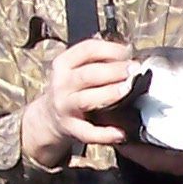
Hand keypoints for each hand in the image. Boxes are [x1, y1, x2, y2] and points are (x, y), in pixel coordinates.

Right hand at [19, 37, 137, 171]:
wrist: (48, 117)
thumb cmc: (71, 88)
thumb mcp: (75, 68)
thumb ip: (98, 61)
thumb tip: (128, 57)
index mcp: (64, 63)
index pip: (86, 50)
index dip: (109, 49)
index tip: (127, 53)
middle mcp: (62, 84)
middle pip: (88, 74)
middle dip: (113, 70)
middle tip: (134, 70)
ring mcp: (65, 106)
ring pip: (86, 99)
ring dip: (109, 94)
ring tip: (127, 89)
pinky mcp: (70, 128)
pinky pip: (88, 132)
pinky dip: (105, 134)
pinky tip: (120, 133)